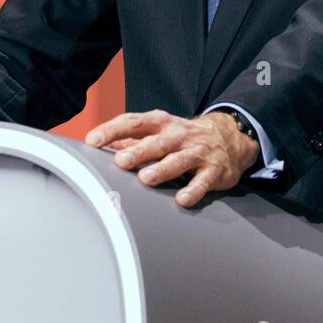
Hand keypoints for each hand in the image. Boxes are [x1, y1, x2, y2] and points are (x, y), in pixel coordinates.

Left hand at [84, 108, 259, 207]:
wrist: (230, 137)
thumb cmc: (183, 137)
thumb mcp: (159, 131)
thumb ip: (130, 139)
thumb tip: (96, 144)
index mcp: (161, 123)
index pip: (134, 122)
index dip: (112, 130)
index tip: (92, 140)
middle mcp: (179, 135)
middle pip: (156, 142)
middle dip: (138, 151)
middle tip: (120, 161)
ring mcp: (198, 152)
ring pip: (179, 160)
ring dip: (162, 169)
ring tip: (145, 179)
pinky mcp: (214, 170)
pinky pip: (203, 181)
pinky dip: (194, 190)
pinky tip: (182, 200)